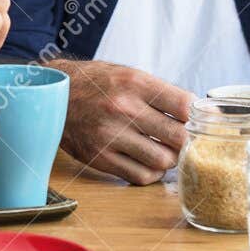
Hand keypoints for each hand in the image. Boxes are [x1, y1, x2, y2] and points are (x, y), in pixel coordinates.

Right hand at [55, 60, 193, 185]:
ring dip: (169, 159)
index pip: (184, 105)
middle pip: (178, 137)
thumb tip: (197, 113)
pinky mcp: (100, 157)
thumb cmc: (95, 84)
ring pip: (162, 160)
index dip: (195, 116)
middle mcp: (123, 108)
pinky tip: (147, 161)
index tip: (192, 119)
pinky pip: (140, 176)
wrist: (53, 96)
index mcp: (134, 83)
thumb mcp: (127, 74)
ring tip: (163, 150)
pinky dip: (151, 172)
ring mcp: (110, 135)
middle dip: (185, 140)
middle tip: (181, 138)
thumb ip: (160, 92)